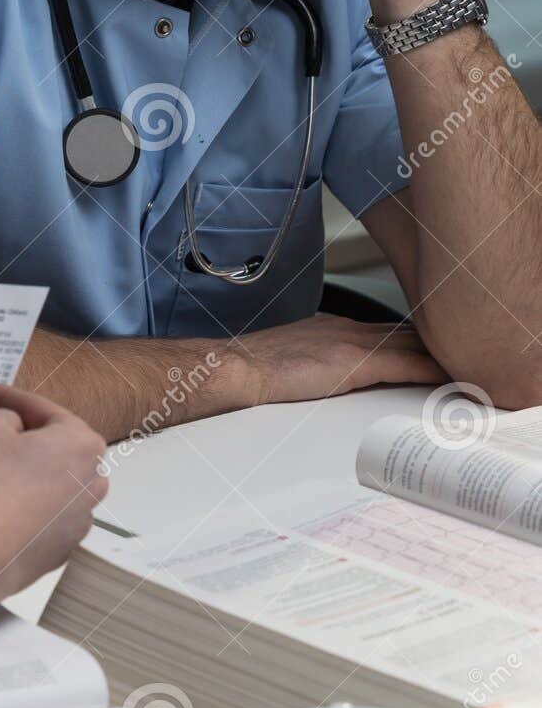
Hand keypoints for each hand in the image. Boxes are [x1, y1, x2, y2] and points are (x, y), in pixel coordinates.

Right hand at [0, 383, 107, 604]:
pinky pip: (44, 517)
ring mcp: (80, 519)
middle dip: (26, 438)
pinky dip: (26, 508)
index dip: (8, 398)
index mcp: (82, 443)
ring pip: (53, 485)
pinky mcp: (62, 548)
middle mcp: (92, 481)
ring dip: (29, 474)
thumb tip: (12, 426)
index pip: (42, 411)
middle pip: (56, 448)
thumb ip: (5, 415)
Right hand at [237, 314, 446, 407]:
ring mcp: (353, 343)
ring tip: (470, 365)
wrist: (236, 369)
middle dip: (436, 341)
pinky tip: (452, 378)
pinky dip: (432, 370)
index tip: (434, 345)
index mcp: (332, 327)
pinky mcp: (355, 362)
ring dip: (442, 354)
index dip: (414, 338)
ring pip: (413, 344)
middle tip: (467, 350)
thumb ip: (316, 365)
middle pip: (407, 332)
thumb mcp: (290, 361)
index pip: (386, 330)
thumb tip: (324, 380)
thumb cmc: (251, 371)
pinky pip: (407, 365)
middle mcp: (347, 328)